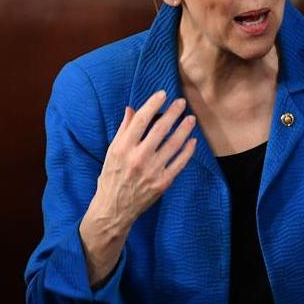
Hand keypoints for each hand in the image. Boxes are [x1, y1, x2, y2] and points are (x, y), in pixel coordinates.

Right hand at [79, 90, 196, 285]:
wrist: (114, 209)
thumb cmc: (111, 177)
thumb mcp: (112, 151)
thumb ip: (124, 130)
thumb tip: (132, 109)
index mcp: (123, 148)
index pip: (141, 120)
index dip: (153, 104)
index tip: (163, 94)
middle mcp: (138, 158)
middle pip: (160, 130)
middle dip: (173, 113)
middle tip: (181, 103)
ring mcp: (152, 171)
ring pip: (173, 145)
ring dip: (184, 129)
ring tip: (191, 118)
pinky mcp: (162, 182)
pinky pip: (179, 163)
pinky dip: (187, 151)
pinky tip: (192, 141)